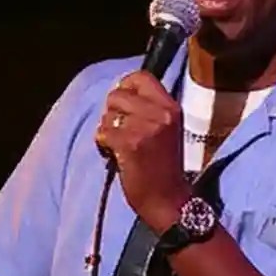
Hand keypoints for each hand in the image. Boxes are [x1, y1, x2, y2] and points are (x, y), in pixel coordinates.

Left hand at [96, 71, 191, 232]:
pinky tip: (114, 154)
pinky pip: (103, 132)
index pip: (141, 76)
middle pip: (118, 94)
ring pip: (108, 114)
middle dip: (112, 111)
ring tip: (120, 145)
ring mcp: (145, 128)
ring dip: (107, 129)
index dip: (125, 87)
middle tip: (120, 130)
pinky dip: (103, 143)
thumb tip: (120, 90)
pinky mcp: (130, 143)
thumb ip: (149, 108)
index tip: (123, 105)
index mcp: (171, 108)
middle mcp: (161, 113)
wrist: (167, 199)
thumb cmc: (163, 167)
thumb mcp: (166, 129)